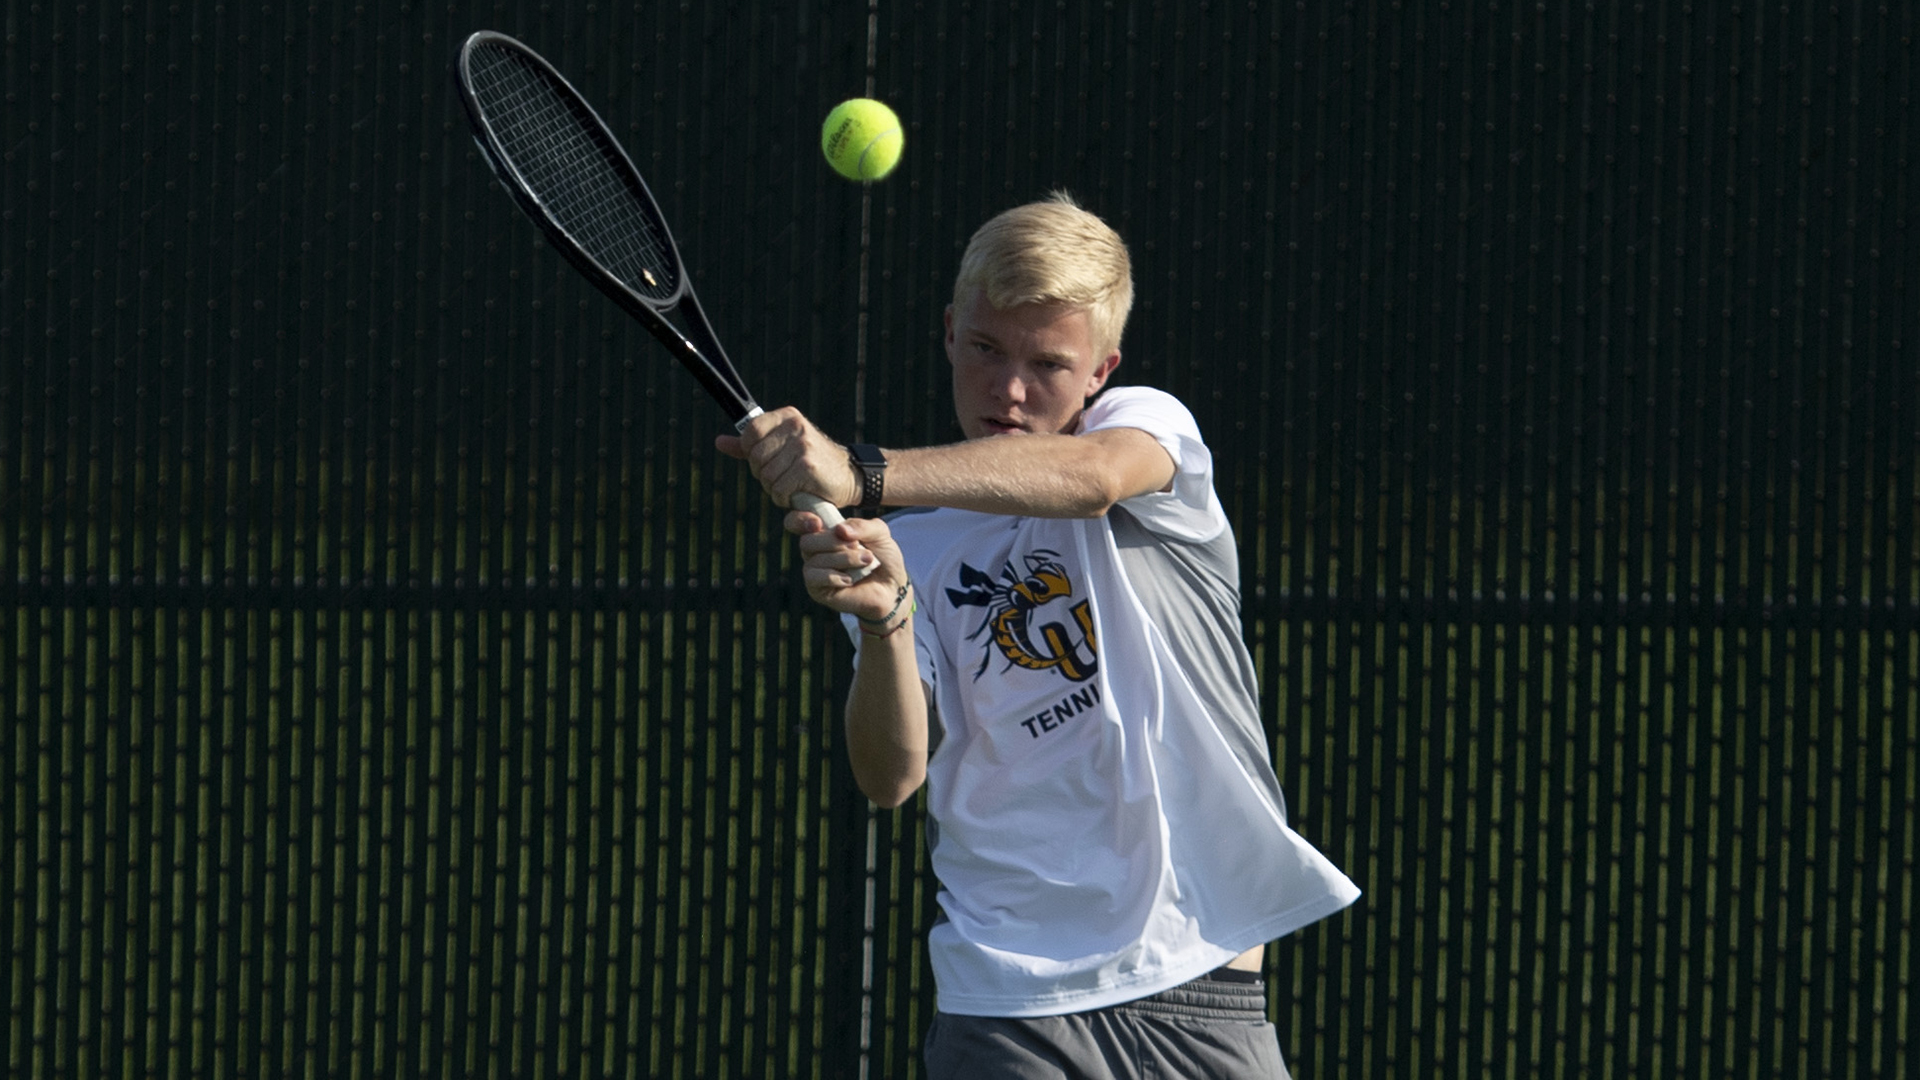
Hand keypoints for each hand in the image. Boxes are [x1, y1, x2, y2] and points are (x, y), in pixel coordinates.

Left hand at [714, 406, 859, 509]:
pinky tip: (797, 494)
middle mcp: (795, 427)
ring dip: (774, 488)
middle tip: (782, 477)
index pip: (751, 431)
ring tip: (791, 485)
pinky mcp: (807, 467)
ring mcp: (802, 446)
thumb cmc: (812, 463)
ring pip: (766, 476)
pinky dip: (784, 498)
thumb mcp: (781, 447)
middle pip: (756, 457)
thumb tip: (719, 442)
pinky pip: (779, 489)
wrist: (849, 476)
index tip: (767, 460)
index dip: (752, 452)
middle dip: (763, 474)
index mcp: (788, 416)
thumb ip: (750, 444)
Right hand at [788, 511, 909, 619]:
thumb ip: (862, 525)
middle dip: (834, 542)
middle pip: (806, 541)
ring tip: (867, 561)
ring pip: (815, 560)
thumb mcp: (879, 534)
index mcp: (825, 532)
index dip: (800, 520)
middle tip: (858, 546)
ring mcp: (815, 571)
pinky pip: (815, 578)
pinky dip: (835, 576)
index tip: (817, 523)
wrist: (892, 587)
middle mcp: (816, 551)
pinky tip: (851, 579)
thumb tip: (839, 530)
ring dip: (845, 559)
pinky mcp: (817, 590)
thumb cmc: (883, 558)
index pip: (797, 522)